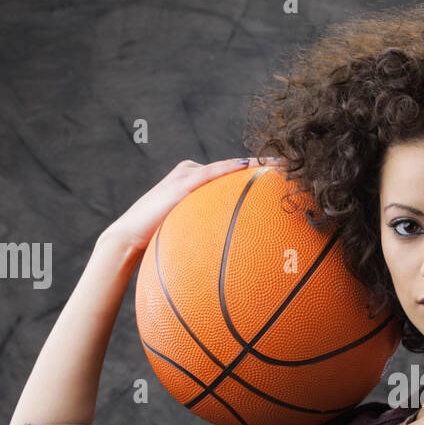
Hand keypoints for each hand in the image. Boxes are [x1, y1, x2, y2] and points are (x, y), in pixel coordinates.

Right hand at [98, 156, 283, 260]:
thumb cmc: (160, 245)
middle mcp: (194, 173)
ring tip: (282, 164)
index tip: (286, 176)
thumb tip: (238, 260)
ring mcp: (188, 175)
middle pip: (235, 169)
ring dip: (256, 165)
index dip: (258, 175)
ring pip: (229, 167)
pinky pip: (213, 173)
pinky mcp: (183, 182)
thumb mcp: (191, 239)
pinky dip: (231, 169)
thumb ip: (211, 239)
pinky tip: (250, 167)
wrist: (130, 239)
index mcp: (197, 183)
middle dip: (264, 166)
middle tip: (293, 165)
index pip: (232, 178)